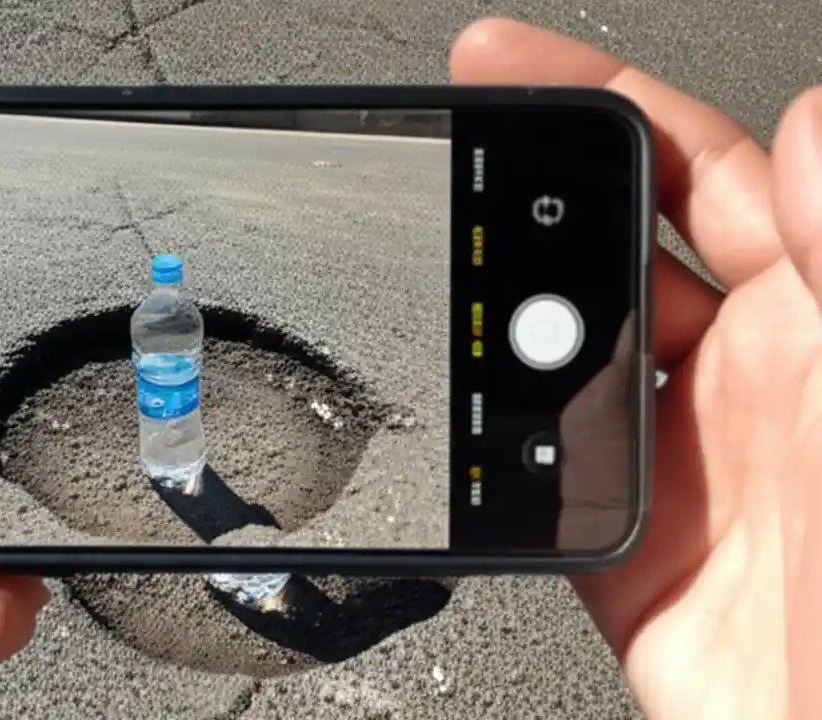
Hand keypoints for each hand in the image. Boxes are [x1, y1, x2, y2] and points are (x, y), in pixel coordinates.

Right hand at [451, 18, 820, 719]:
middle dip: (529, 202)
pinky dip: (491, 445)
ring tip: (437, 294)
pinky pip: (535, 471)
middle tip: (447, 171)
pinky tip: (465, 425)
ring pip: (559, 355)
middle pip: (611, 253)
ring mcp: (682, 461)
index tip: (509, 64)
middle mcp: (751, 380)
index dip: (605, 104)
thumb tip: (818, 129)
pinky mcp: (628, 546)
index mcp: (821, 318)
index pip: (702, 170)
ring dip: (499, 327)